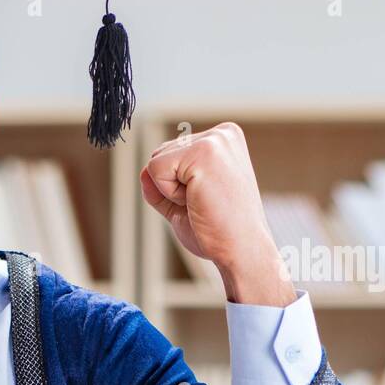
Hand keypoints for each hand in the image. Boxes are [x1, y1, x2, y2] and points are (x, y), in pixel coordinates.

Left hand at [140, 122, 294, 305]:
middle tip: (202, 202)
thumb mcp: (183, 202)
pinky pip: (155, 169)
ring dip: (170, 190)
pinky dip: (167, 193)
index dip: (176, 185)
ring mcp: (214, 140)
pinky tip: (196, 200)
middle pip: (160, 153)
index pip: (171, 154)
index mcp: (223, 141)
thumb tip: (143, 172)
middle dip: (170, 186)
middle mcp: (221, 134)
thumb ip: (161, 186)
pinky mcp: (204, 151)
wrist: (241, 250)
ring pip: (156, 161)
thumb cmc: (219, 231)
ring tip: (201, 201)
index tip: (205, 198)